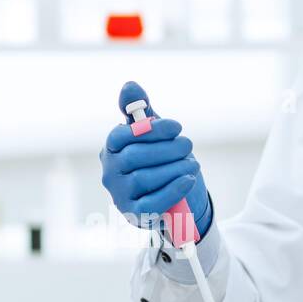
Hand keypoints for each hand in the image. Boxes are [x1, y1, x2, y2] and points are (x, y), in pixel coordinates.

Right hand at [100, 117, 210, 236]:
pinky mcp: (134, 216)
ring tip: (192, 164)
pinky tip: (188, 180)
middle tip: (188, 145)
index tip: (177, 127)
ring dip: (173, 169)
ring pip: (143, 179)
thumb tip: (130, 86)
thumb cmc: (162, 161)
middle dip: (166, 149)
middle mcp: (110, 173)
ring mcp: (120, 196)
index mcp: (112, 150)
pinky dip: (172, 190)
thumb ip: (141, 111)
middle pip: (133, 157)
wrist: (178, 197)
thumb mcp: (154, 135)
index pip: (120, 135)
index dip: (150, 129)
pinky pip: (151, 204)